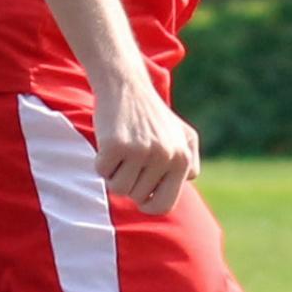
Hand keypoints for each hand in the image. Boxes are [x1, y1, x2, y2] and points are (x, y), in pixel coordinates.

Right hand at [91, 70, 200, 215]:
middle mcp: (165, 156)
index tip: (140, 197)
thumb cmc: (152, 116)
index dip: (148, 206)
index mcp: (182, 159)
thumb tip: (186, 184)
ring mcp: (141, 151)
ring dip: (113, 174)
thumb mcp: (184, 135)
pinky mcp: (117, 145)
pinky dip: (100, 162)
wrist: (127, 85)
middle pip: (137, 198)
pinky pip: (102, 173)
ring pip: (118, 189)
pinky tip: (109, 142)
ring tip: (120, 151)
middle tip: (129, 158)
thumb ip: (190, 164)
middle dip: (128, 183)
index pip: (164, 205)